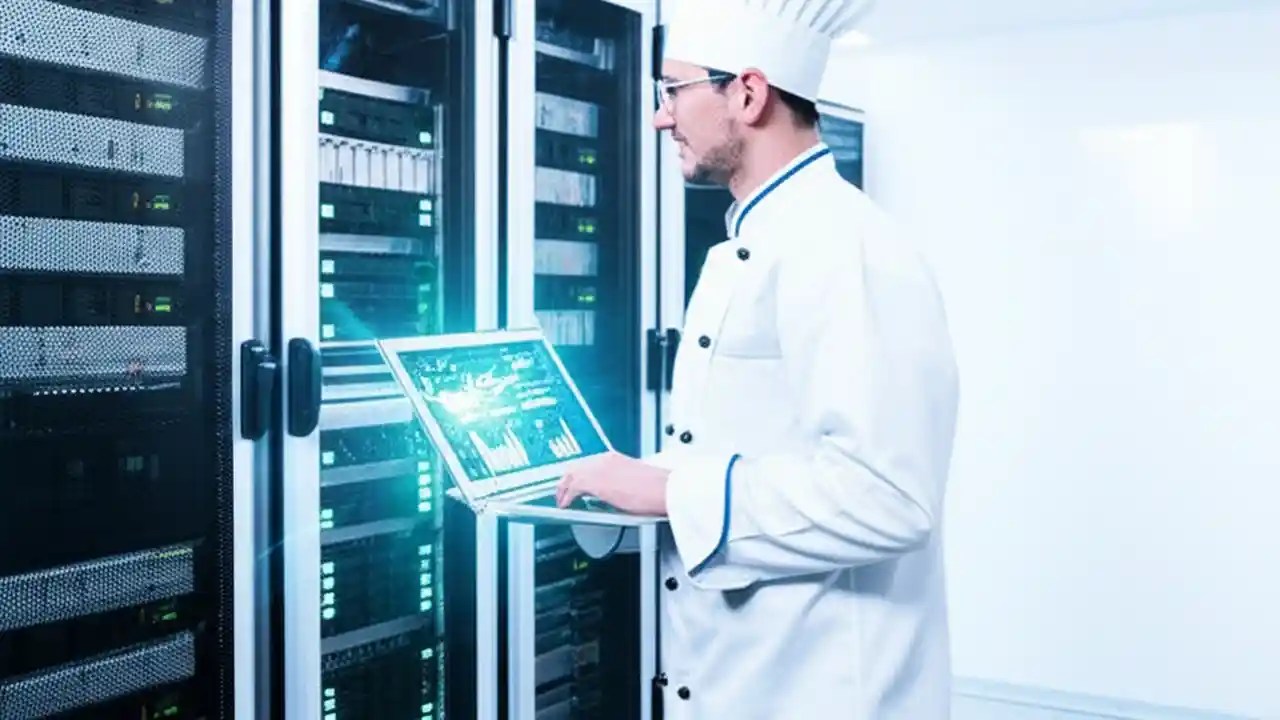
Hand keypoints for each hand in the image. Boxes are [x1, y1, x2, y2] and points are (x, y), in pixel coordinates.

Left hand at [556, 451, 670, 514]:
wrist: (664, 490)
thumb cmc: (657, 488)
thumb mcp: (634, 481)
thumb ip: (618, 482)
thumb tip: (613, 493)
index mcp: (614, 458)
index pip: (588, 463)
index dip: (577, 473)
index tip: (574, 482)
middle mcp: (604, 459)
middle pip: (576, 466)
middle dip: (566, 479)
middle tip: (561, 491)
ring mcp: (598, 469)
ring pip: (571, 474)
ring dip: (563, 487)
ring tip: (560, 499)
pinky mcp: (595, 481)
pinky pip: (573, 487)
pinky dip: (566, 496)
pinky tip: (565, 504)